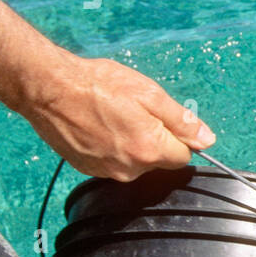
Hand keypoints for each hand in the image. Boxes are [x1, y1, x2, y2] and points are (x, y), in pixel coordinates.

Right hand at [20, 53, 214, 181]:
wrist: (49, 88)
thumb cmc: (98, 85)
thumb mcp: (149, 94)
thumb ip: (181, 120)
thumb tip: (207, 140)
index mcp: (150, 150)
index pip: (183, 156)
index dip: (177, 137)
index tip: (160, 119)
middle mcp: (129, 169)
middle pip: (158, 161)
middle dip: (153, 139)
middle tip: (132, 112)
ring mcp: (106, 171)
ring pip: (134, 162)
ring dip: (130, 143)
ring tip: (111, 116)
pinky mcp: (87, 169)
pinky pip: (111, 162)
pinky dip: (109, 147)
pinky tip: (97, 125)